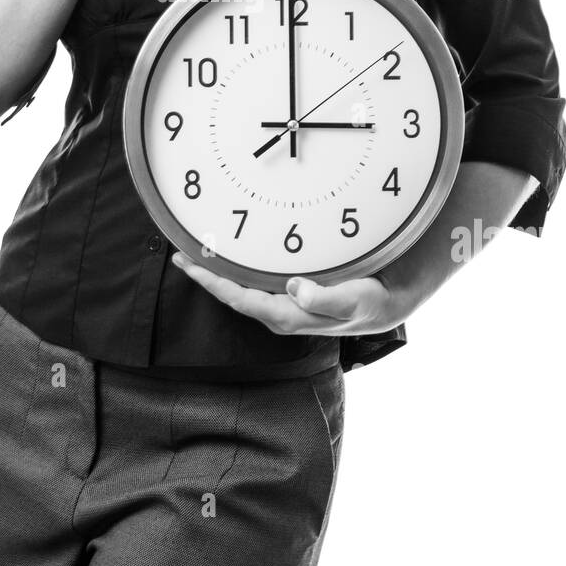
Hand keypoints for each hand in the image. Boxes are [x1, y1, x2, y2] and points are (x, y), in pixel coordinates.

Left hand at [170, 251, 411, 335]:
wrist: (386, 304)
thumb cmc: (369, 302)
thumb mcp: (353, 300)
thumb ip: (325, 297)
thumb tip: (294, 288)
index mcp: (287, 315)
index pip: (238, 298)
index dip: (211, 281)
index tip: (188, 263)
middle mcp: (279, 312)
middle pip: (231, 293)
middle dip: (205, 275)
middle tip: (179, 251)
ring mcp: (282, 304)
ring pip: (240, 288)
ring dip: (219, 271)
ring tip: (197, 250)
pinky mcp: (289, 295)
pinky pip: (253, 283)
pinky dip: (237, 269)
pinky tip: (230, 257)